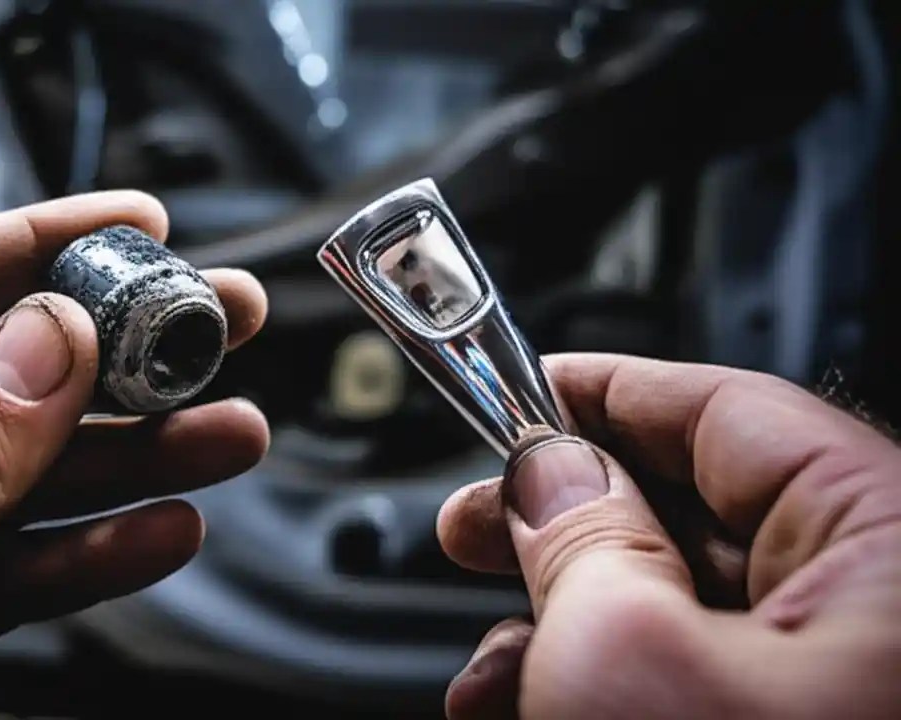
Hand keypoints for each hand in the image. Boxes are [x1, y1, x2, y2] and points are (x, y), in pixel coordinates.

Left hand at [0, 191, 269, 717]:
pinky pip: (13, 565)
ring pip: (22, 472)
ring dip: (131, 456)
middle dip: (116, 351)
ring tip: (224, 434)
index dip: (38, 244)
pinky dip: (90, 552)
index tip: (134, 225)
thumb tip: (52, 343)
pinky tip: (158, 531)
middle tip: (214, 326)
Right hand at [437, 353, 900, 718]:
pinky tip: (527, 704)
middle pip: (695, 513)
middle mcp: (881, 611)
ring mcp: (840, 679)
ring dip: (562, 626)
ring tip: (493, 667)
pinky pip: (695, 676)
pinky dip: (602, 681)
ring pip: (682, 607)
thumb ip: (580, 535)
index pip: (733, 411)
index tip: (517, 391)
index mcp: (891, 552)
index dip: (603, 394)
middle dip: (561, 529)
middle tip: (476, 524)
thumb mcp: (626, 652)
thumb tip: (549, 470)